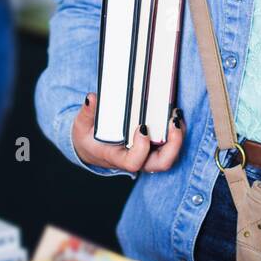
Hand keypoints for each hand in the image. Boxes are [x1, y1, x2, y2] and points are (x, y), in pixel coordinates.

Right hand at [71, 92, 185, 174]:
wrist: (93, 148)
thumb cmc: (88, 139)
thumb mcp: (81, 127)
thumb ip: (86, 113)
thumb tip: (91, 98)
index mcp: (117, 157)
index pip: (134, 162)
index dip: (142, 147)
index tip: (142, 127)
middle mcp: (136, 159)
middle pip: (161, 163)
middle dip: (174, 144)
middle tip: (174, 121)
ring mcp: (147, 155)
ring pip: (170, 155)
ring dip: (178, 137)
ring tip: (176, 114)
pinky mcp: (152, 147)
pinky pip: (169, 145)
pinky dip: (175, 132)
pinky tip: (174, 114)